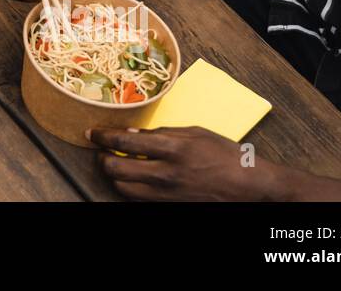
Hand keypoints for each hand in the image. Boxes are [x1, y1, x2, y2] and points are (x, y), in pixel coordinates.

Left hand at [91, 126, 285, 200]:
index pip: (124, 142)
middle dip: (102, 159)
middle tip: (101, 151)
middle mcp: (166, 173)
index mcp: (173, 148)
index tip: (92, 133)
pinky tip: (134, 179)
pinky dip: (130, 189)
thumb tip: (132, 134)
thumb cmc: (225, 155)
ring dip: (114, 176)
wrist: (249, 185)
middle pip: (116, 169)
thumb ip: (161, 133)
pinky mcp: (170, 206)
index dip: (102, 137)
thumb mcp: (194, 133)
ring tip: (115, 165)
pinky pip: (140, 199)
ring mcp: (167, 193)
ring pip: (124, 189)